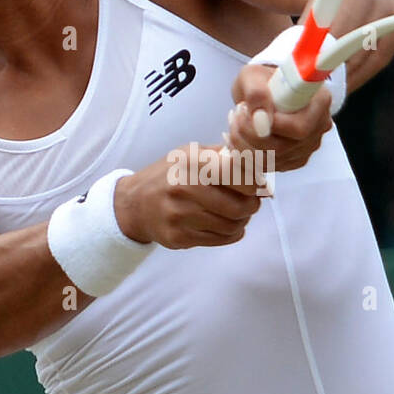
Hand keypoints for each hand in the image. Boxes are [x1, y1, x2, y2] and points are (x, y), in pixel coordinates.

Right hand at [115, 143, 266, 249]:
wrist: (134, 204)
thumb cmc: (169, 176)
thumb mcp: (190, 154)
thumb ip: (223, 156)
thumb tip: (260, 167)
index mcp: (191, 163)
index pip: (238, 175)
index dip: (256, 182)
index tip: (260, 185)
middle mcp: (184, 188)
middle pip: (240, 206)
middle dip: (253, 205)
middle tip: (252, 202)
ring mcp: (180, 216)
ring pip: (232, 225)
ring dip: (243, 221)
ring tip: (238, 214)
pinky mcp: (179, 237)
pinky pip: (220, 239)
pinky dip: (232, 234)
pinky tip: (227, 225)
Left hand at [224, 63, 332, 173]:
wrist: (262, 93)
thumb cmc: (262, 80)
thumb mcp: (254, 76)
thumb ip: (256, 93)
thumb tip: (260, 117)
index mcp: (319, 101)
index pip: (299, 127)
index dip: (270, 126)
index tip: (246, 111)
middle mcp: (318, 127)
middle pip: (285, 147)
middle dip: (250, 136)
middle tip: (235, 117)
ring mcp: (308, 146)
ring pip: (274, 160)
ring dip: (244, 146)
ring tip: (234, 124)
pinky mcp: (294, 159)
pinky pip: (268, 166)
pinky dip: (246, 156)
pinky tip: (237, 138)